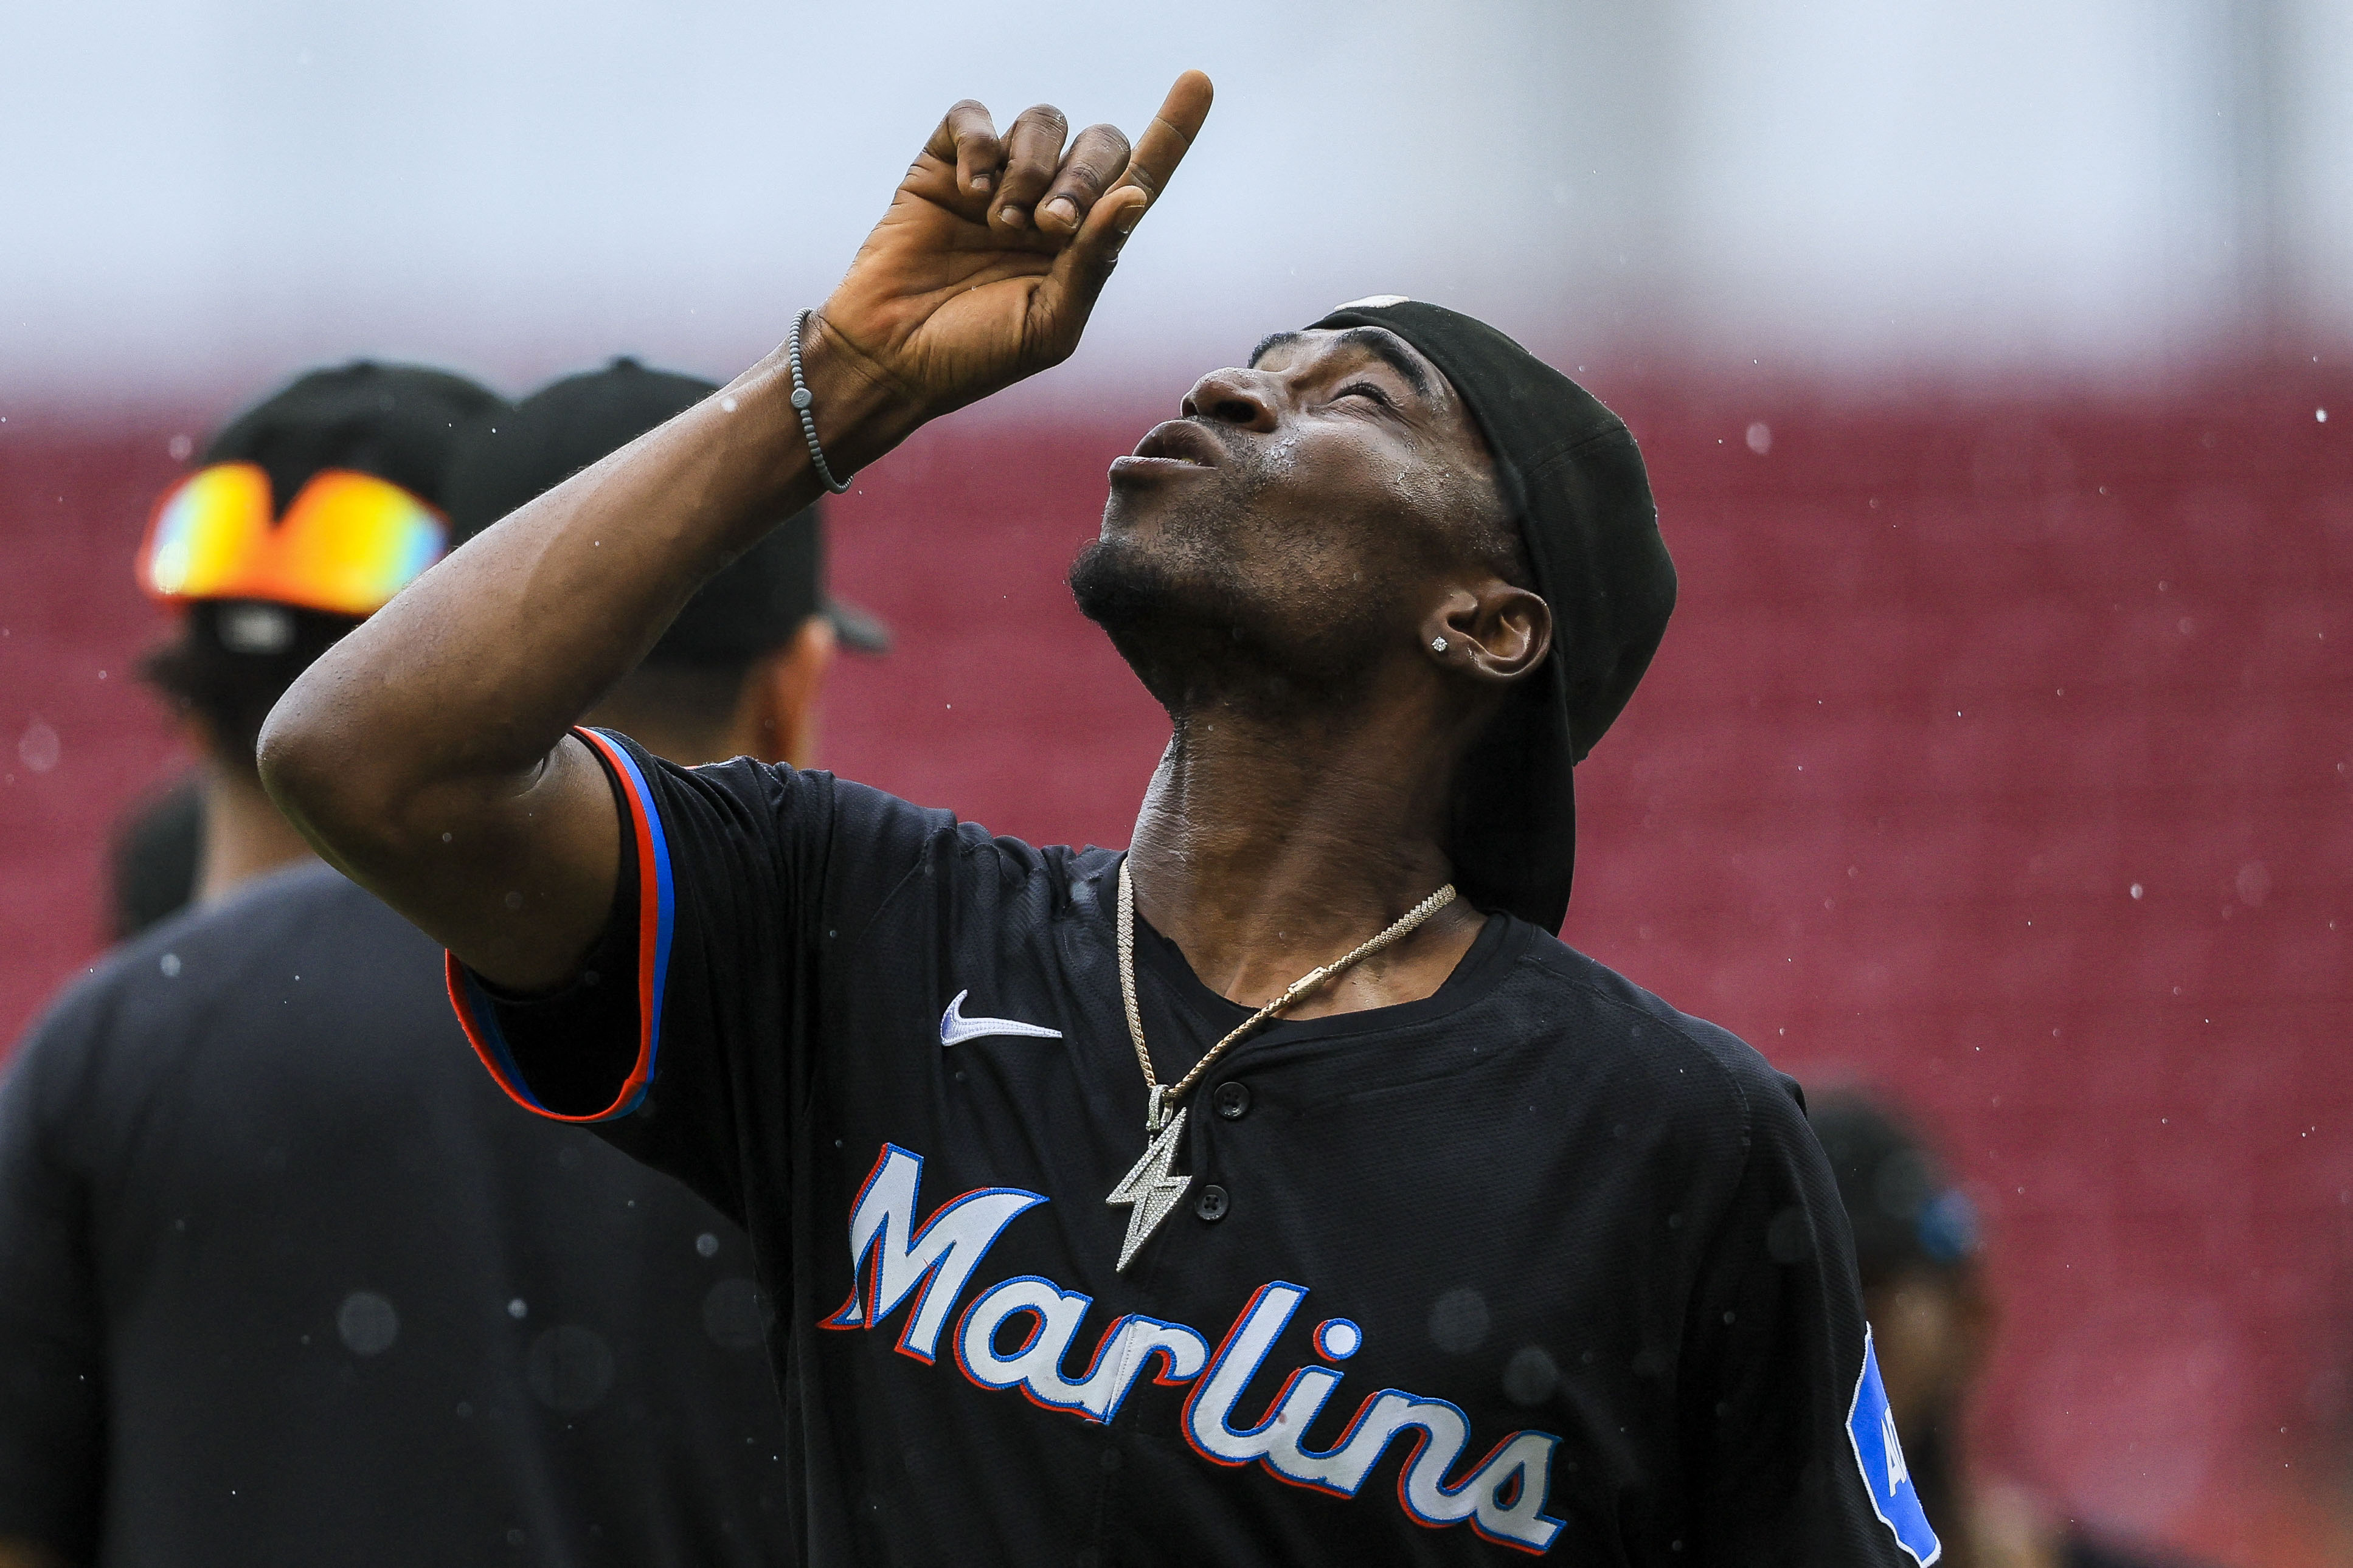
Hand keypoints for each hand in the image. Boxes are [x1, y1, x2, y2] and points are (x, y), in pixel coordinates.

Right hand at [815, 71, 1212, 422]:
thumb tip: (1136, 197)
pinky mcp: (943, 166)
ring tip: (1001, 222)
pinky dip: (979, 144)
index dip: (1173, 129)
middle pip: (1098, 143)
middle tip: (1049, 227)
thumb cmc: (974, 356)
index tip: (1200, 83)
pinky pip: (974, 117)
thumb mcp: (1049, 325)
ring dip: (1030, 168)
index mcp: (1084, 244)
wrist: (891, 360)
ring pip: (1042, 122)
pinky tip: (969, 191)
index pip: (1140, 176)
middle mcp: (1047, 202)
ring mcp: (996, 179)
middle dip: (1084, 176)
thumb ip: (1094, 262)